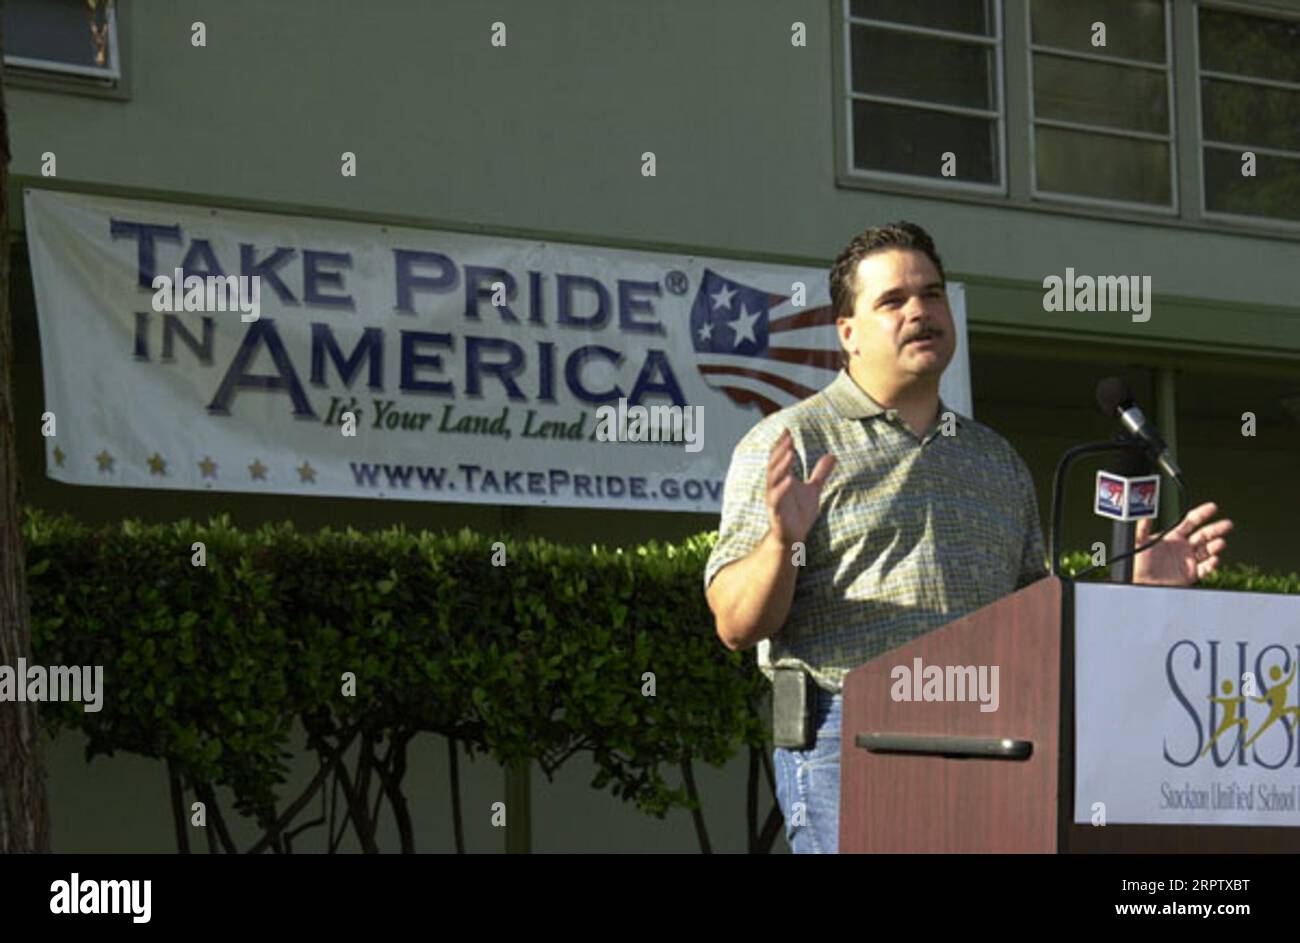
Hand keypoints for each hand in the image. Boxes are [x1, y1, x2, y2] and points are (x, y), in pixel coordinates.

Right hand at [765, 429, 835, 546]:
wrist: (794, 537)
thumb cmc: (799, 513)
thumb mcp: (813, 490)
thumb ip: (820, 473)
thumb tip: (832, 456)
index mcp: (782, 479)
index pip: (779, 458)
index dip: (782, 445)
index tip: (788, 431)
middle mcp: (775, 486)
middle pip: (774, 464)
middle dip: (780, 450)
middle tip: (788, 437)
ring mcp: (774, 498)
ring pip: (773, 478)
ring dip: (781, 465)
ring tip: (789, 452)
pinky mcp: (776, 512)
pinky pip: (776, 498)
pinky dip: (781, 488)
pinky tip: (788, 479)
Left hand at [1133, 501, 1233, 585]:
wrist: (1138, 583)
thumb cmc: (1136, 562)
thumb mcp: (1138, 541)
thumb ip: (1142, 527)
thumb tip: (1145, 513)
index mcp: (1172, 536)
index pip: (1190, 521)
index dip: (1202, 514)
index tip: (1213, 507)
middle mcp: (1182, 547)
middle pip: (1204, 534)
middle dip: (1216, 529)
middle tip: (1228, 524)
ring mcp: (1187, 560)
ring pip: (1207, 551)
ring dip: (1215, 546)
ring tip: (1221, 542)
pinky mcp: (1190, 574)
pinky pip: (1205, 569)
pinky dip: (1212, 564)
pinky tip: (1214, 559)